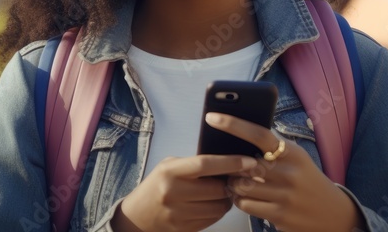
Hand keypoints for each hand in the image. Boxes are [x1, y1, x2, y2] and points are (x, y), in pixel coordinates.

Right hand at [110, 154, 257, 231]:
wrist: (138, 215)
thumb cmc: (157, 185)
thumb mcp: (169, 167)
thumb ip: (193, 164)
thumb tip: (227, 162)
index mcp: (170, 171)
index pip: (205, 164)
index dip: (230, 163)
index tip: (248, 161)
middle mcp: (174, 192)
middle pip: (217, 188)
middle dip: (231, 183)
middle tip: (237, 178)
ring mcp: (179, 213)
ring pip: (219, 206)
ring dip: (227, 199)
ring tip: (223, 191)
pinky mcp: (185, 228)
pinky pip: (213, 219)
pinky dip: (219, 210)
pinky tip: (213, 203)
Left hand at [205, 112, 362, 231]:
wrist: (334, 214)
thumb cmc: (304, 180)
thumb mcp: (295, 159)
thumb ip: (270, 148)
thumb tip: (234, 134)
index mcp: (293, 153)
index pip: (259, 134)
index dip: (233, 124)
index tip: (212, 116)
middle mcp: (290, 173)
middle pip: (244, 163)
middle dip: (230, 164)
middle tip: (226, 164)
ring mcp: (286, 196)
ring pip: (241, 185)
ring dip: (232, 183)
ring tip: (235, 181)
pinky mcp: (281, 215)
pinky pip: (246, 204)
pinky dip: (239, 199)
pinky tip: (244, 196)